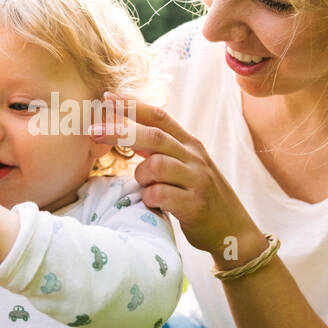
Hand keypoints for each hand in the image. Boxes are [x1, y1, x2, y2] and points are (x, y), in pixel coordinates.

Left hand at [88, 92, 265, 267]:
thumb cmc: (201, 196)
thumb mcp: (187, 166)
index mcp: (190, 145)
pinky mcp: (194, 205)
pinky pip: (159, 194)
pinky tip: (153, 204)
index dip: (133, 105)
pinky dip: (148, 198)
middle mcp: (195, 158)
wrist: (233, 230)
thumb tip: (127, 132)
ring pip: (155, 165)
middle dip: (120, 131)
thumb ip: (162, 150)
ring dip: (141, 176)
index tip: (107, 97)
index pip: (160, 117)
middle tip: (93, 132)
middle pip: (153, 136)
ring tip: (146, 186)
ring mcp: (196, 181)